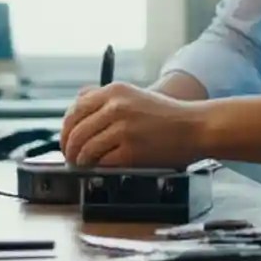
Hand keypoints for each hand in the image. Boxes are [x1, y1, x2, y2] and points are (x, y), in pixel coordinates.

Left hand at [60, 82, 204, 167]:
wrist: (194, 127)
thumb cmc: (165, 115)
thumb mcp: (133, 95)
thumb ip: (105, 100)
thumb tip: (75, 109)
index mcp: (114, 91)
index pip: (75, 110)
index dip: (65, 129)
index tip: (65, 140)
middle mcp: (116, 107)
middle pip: (76, 131)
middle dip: (68, 148)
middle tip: (70, 157)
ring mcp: (123, 129)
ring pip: (85, 149)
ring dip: (80, 161)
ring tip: (83, 165)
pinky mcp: (131, 151)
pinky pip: (102, 162)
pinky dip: (97, 168)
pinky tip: (99, 168)